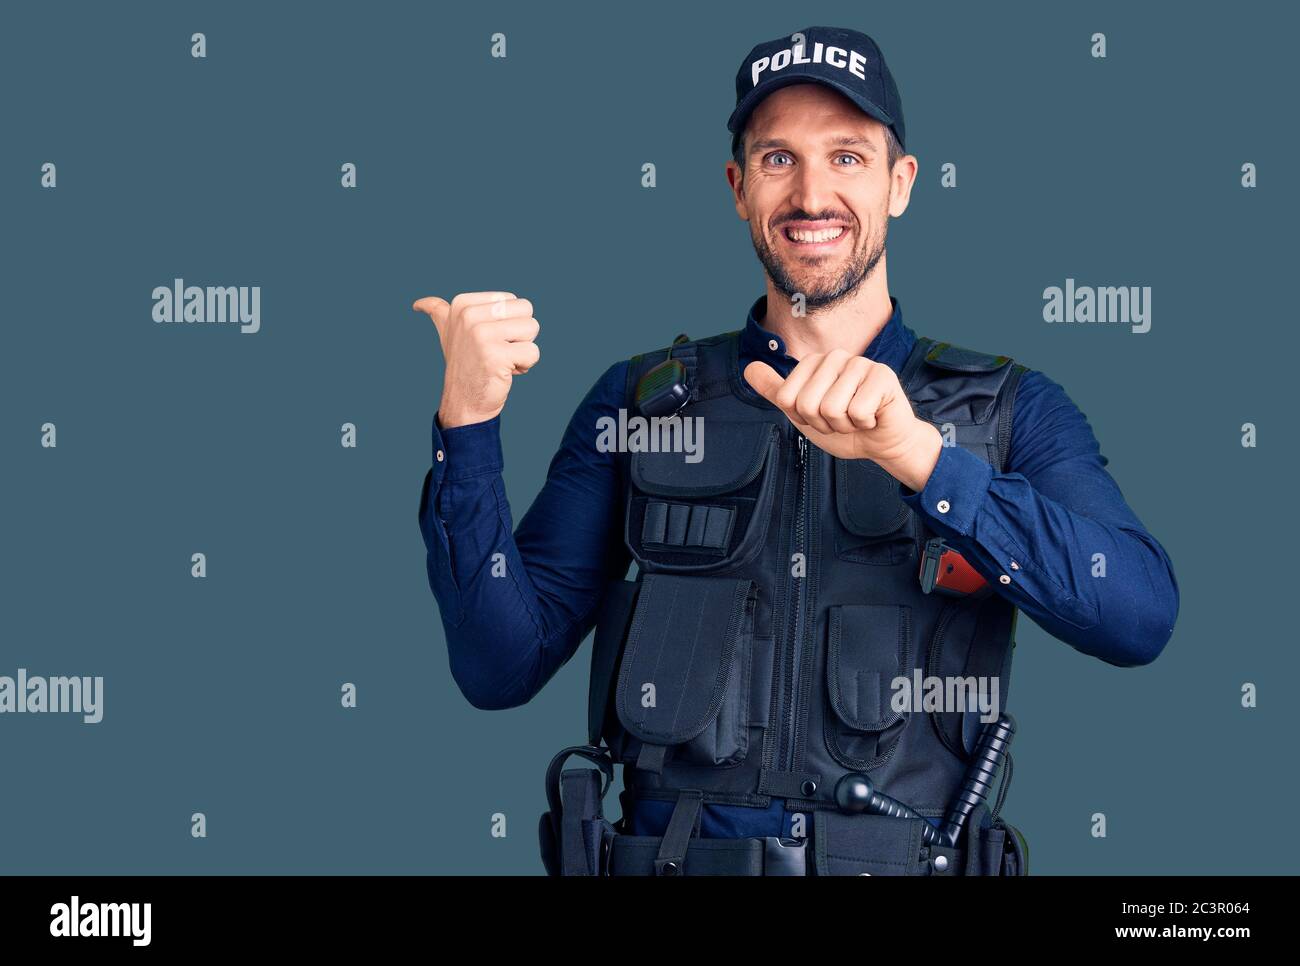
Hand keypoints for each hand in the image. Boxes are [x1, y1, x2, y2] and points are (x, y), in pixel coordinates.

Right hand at [412, 292, 540, 428]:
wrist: (463, 402)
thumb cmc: (463, 364)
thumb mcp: (447, 334)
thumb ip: (439, 312)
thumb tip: (419, 303)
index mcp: (462, 304)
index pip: (514, 301)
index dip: (509, 323)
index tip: (489, 340)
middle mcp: (469, 315)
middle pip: (527, 310)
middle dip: (520, 334)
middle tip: (498, 350)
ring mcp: (480, 335)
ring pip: (532, 328)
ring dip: (523, 349)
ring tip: (501, 360)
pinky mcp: (495, 355)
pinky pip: (533, 352)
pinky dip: (525, 365)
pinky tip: (505, 372)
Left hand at [743, 350, 942, 490]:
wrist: (880, 442)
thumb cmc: (844, 426)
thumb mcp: (802, 412)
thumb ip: (776, 390)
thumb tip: (748, 367)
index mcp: (813, 362)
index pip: (787, 398)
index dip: (803, 418)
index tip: (822, 416)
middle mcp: (835, 356)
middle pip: (807, 403)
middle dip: (824, 423)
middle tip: (842, 419)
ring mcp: (860, 363)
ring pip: (832, 408)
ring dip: (844, 425)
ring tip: (857, 418)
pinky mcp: (882, 375)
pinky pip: (858, 410)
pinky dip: (864, 424)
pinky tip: (873, 417)